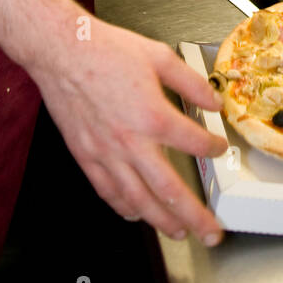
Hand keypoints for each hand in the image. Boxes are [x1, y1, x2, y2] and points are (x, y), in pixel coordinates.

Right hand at [35, 16, 228, 242]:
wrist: (63, 51)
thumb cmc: (105, 51)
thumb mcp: (159, 56)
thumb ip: (190, 82)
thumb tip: (212, 100)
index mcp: (153, 115)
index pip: (194, 143)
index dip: (213, 149)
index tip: (219, 149)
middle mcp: (131, 142)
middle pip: (169, 190)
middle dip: (194, 215)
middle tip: (210, 231)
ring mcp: (106, 154)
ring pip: (138, 200)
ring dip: (162, 221)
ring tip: (180, 232)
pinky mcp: (86, 157)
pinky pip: (108, 192)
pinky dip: (124, 208)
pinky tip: (135, 214)